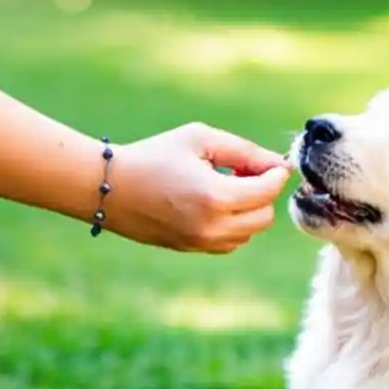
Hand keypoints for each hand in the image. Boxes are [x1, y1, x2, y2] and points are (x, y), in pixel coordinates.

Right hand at [102, 122, 291, 252]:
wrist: (109, 187)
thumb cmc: (155, 155)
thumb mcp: (200, 139)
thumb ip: (244, 151)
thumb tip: (279, 164)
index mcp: (215, 197)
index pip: (268, 192)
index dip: (276, 174)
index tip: (271, 162)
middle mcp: (212, 227)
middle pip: (264, 217)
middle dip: (262, 193)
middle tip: (242, 171)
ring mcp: (202, 243)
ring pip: (249, 232)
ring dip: (248, 209)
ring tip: (224, 184)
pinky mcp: (192, 249)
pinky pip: (230, 242)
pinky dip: (233, 224)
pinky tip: (213, 202)